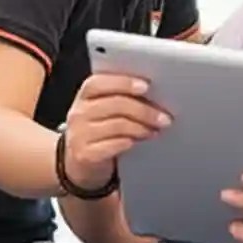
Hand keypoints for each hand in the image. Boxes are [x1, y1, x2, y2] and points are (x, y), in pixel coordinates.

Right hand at [62, 73, 170, 190]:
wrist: (81, 160)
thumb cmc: (99, 129)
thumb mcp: (104, 109)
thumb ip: (121, 97)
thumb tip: (154, 94)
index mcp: (85, 95)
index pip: (99, 83)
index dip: (123, 82)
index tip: (146, 86)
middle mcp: (79, 113)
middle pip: (115, 104)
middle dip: (144, 110)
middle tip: (164, 117)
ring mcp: (79, 134)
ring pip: (117, 125)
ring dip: (142, 128)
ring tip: (155, 130)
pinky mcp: (85, 155)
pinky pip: (113, 145)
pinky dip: (130, 142)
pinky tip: (138, 142)